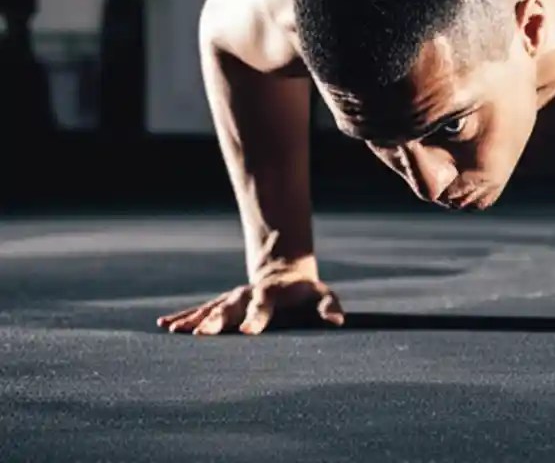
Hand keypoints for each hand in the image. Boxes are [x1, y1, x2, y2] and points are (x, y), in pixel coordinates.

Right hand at [156, 258, 343, 335]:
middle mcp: (247, 294)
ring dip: (193, 320)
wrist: (285, 272)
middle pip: (230, 307)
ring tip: (174, 332)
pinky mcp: (222, 303)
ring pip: (211, 308)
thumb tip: (337, 321)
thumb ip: (330, 307)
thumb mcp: (323, 295)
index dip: (257, 318)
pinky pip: (200, 310)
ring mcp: (233, 297)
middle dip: (216, 321)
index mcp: (272, 293)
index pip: (264, 305)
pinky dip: (184, 317)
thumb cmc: (307, 291)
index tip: (247, 333)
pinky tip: (164, 325)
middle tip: (200, 336)